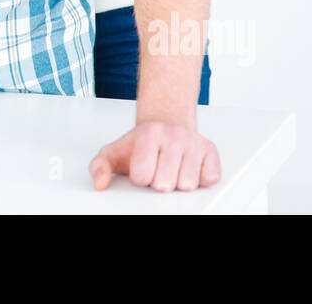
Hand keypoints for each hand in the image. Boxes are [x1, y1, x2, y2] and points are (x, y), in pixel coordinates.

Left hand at [87, 121, 221, 191]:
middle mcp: (174, 134)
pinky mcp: (211, 151)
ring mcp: (194, 141)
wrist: (165, 126)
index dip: (140, 178)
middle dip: (159, 182)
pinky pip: (209, 180)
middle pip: (165, 184)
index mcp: (149, 134)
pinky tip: (188, 168)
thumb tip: (100, 183)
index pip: (142, 176)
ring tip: (172, 169)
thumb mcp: (114, 152)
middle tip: (158, 169)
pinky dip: (199, 180)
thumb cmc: (141, 144)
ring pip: (187, 185)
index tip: (141, 167)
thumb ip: (100, 167)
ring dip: (178, 182)